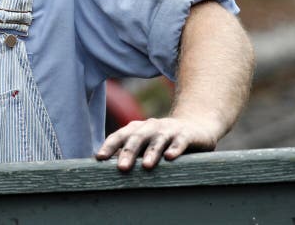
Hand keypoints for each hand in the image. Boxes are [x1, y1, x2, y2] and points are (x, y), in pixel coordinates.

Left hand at [95, 116, 218, 170]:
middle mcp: (150, 127)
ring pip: (158, 140)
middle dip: (128, 152)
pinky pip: (180, 141)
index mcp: (137, 129)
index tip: (99, 158)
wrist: (195, 126)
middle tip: (121, 168)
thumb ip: (127, 153)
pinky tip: (170, 157)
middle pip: (137, 138)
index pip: (120, 136)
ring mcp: (168, 130)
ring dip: (151, 152)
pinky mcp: (186, 134)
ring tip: (146, 166)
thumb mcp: (144, 144)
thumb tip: (103, 169)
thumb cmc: (162, 140)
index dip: (109, 145)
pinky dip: (175, 149)